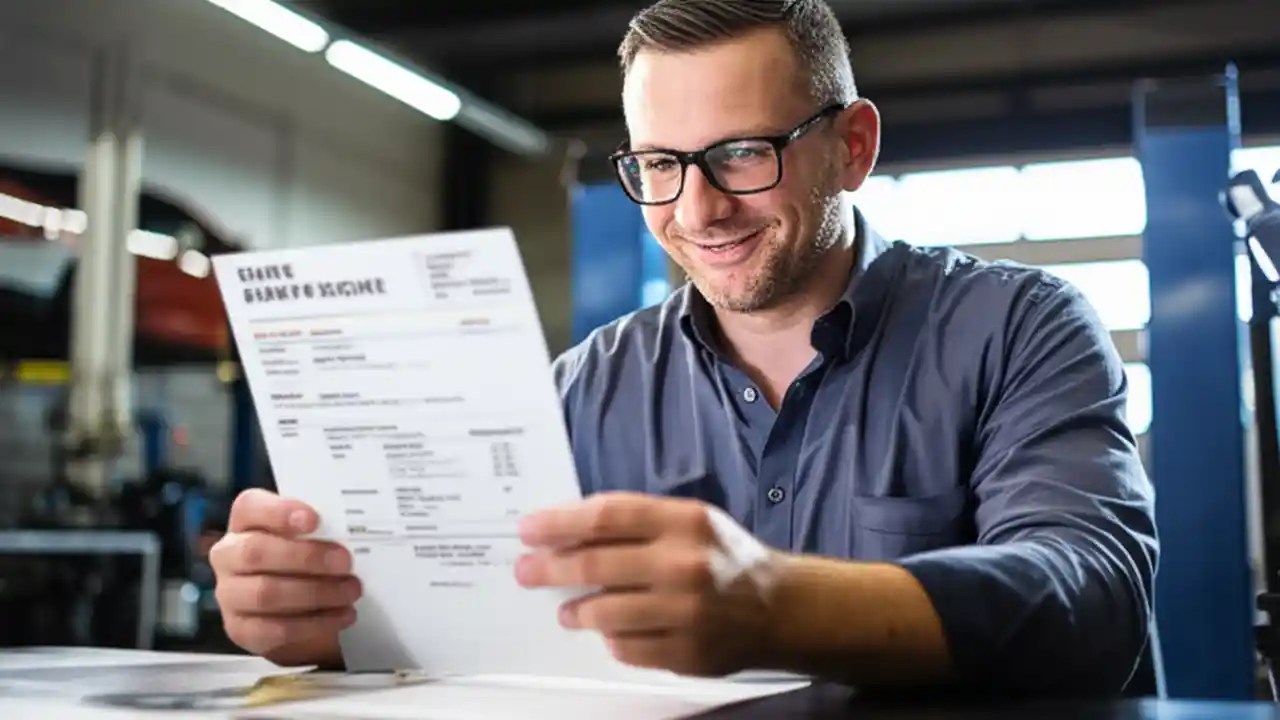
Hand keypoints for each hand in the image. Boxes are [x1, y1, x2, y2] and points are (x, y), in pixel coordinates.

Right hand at [210, 489, 360, 666]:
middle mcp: (229, 555)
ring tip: (351, 590)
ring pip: (266, 594)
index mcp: (245, 522)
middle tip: (344, 561)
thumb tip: (351, 529)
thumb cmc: (304, 560)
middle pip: (256, 553)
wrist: (295, 608)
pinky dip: (314, 623)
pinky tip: (341, 615)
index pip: (249, 507)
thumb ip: (321, 528)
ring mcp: (229, 594)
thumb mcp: (310, 536)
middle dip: (306, 557)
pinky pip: (275, 629)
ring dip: (316, 592)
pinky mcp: (241, 629)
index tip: (314, 519)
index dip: (279, 512)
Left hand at [515, 493, 780, 676]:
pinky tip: (612, 631)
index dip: (559, 523)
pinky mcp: (686, 653)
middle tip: (527, 571)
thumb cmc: (724, 557)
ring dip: (576, 612)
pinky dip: (612, 639)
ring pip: (604, 614)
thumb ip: (637, 523)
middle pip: (595, 565)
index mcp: (684, 522)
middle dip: (550, 569)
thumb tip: (568, 531)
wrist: (780, 608)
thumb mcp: (689, 521)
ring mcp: (686, 613)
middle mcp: (684, 564)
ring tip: (568, 611)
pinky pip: (626, 648)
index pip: (605, 517)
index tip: (529, 530)